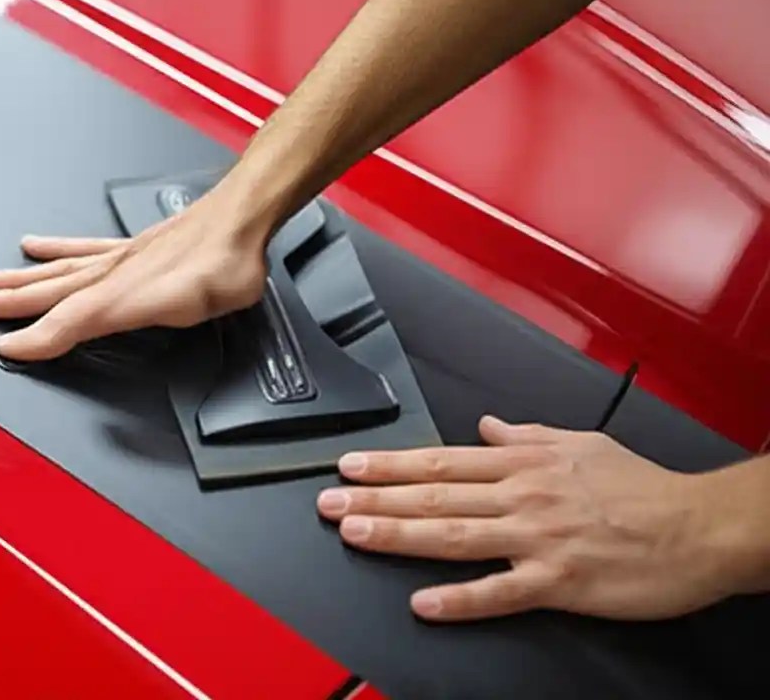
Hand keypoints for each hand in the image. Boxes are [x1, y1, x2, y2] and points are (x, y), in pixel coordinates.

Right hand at [0, 192, 269, 360]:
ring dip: (20, 278)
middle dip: (11, 302)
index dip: (36, 340)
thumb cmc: (225, 266)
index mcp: (122, 294)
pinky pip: (83, 248)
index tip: (4, 349)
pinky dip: (56, 248)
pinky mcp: (132, 247)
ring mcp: (119, 257)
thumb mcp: (185, 307)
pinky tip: (36, 245)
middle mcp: (112, 273)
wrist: (243, 219)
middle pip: (51, 290)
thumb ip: (135, 319)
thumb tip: (108, 327)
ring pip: (58, 269)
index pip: (67, 321)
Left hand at [316, 416, 735, 621]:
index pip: (441, 460)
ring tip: (354, 532)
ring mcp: (538, 539)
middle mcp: (522, 497)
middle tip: (328, 500)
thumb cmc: (645, 488)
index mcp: (524, 464)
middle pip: (434, 495)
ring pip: (454, 535)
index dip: (390, 463)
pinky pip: (500, 591)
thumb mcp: (581, 443)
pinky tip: (425, 602)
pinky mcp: (559, 581)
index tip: (350, 464)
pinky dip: (460, 599)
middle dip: (374, 496)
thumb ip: (526, 436)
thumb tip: (487, 427)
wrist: (701, 526)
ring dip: (398, 534)